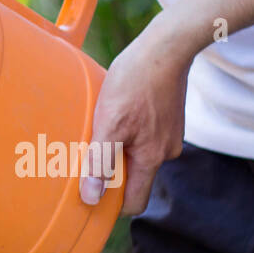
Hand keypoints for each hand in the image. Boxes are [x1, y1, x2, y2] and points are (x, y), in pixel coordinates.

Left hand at [80, 27, 191, 214]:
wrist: (165, 47)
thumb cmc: (135, 82)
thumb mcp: (109, 124)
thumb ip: (100, 162)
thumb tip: (92, 197)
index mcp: (152, 158)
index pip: (135, 202)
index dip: (112, 205)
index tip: (89, 196)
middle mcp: (165, 151)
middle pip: (134, 179)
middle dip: (110, 174)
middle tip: (85, 159)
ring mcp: (168, 134)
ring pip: (136, 156)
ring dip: (116, 151)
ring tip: (98, 132)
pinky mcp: (166, 119)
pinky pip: (141, 138)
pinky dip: (126, 134)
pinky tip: (114, 117)